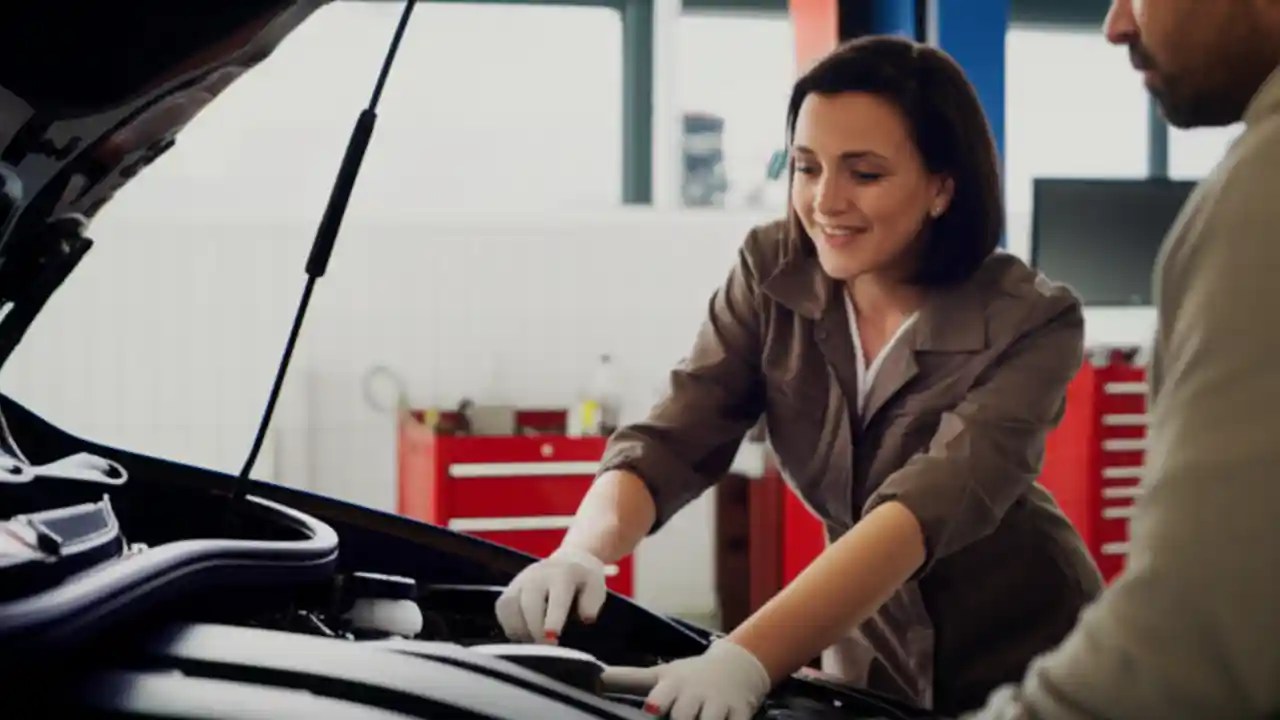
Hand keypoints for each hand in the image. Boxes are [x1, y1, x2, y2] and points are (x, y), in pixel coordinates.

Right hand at [494, 546, 607, 642]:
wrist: (569, 561)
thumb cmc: (584, 581)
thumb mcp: (596, 587)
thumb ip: (592, 603)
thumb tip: (585, 618)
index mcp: (563, 574)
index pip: (556, 598)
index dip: (553, 618)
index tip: (552, 637)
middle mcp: (537, 574)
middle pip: (529, 603)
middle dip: (536, 629)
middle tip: (547, 649)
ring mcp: (520, 580)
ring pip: (510, 606)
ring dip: (520, 629)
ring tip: (534, 642)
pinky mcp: (509, 588)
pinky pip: (502, 609)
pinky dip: (510, 625)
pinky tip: (524, 634)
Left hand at [601, 638, 771, 719]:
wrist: (737, 665)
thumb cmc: (689, 676)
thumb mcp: (661, 675)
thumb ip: (628, 679)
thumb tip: (595, 679)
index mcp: (672, 684)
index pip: (660, 697)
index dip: (655, 705)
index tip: (651, 710)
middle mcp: (694, 693)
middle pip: (683, 715)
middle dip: (680, 719)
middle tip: (677, 719)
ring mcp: (719, 703)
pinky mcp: (741, 713)